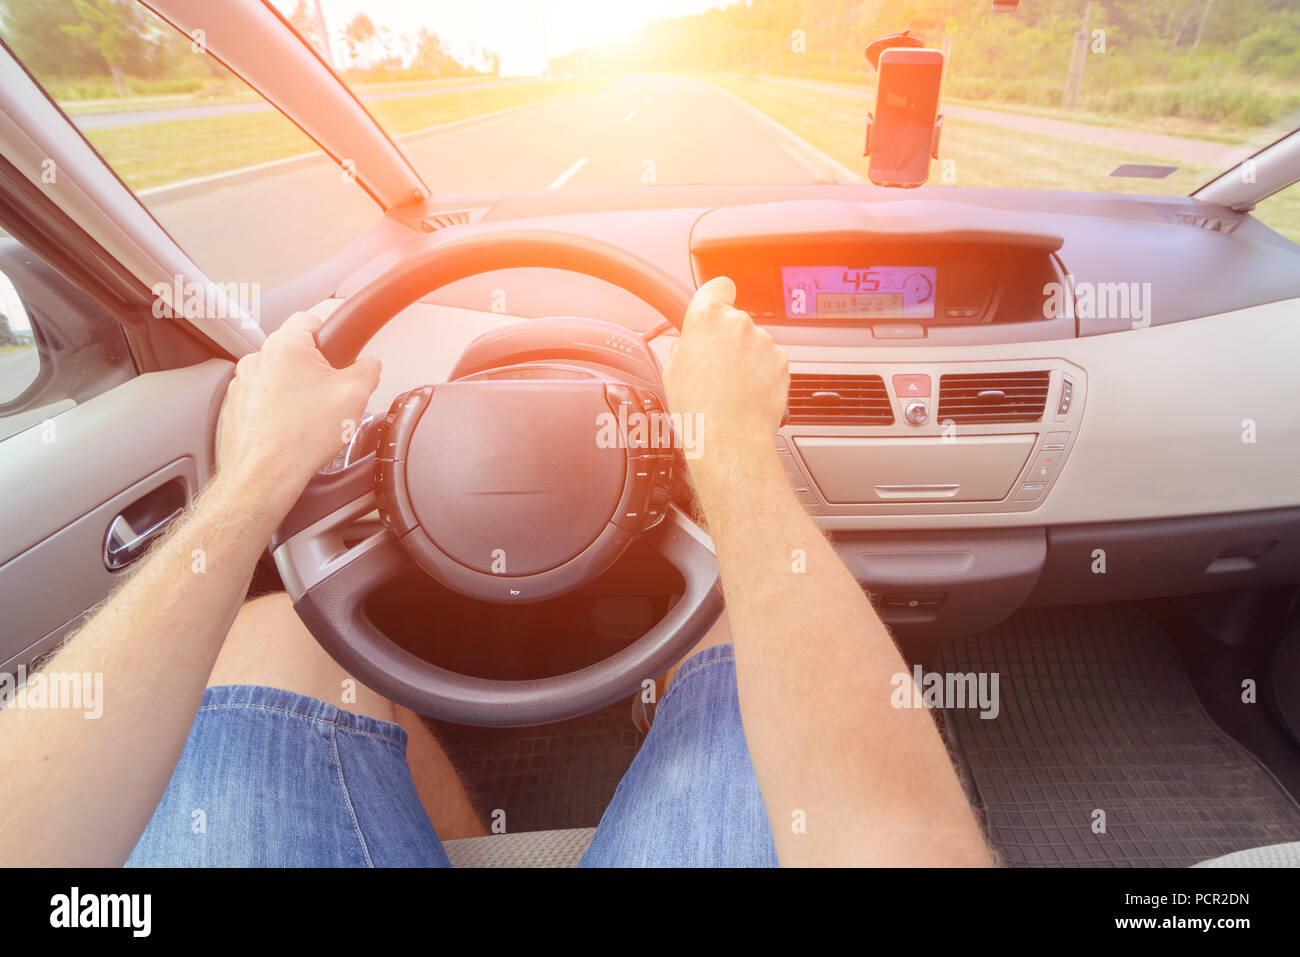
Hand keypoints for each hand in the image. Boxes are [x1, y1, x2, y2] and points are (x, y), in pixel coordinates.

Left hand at [216, 311, 380, 509]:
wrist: (265, 475)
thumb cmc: (300, 437)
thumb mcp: (354, 396)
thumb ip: (368, 370)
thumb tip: (369, 365)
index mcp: (285, 346)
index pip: (310, 319)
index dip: (330, 334)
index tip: (338, 352)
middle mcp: (258, 359)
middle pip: (295, 352)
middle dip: (315, 369)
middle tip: (330, 395)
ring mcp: (242, 384)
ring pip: (278, 377)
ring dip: (294, 390)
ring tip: (309, 418)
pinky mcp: (235, 407)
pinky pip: (263, 400)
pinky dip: (277, 410)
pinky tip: (291, 429)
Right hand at [663, 277, 787, 479]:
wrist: (728, 438)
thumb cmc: (698, 410)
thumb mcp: (672, 371)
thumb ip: (685, 346)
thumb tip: (690, 345)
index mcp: (706, 318)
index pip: (719, 286)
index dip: (718, 296)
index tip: (717, 305)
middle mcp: (739, 323)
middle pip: (735, 319)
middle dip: (728, 338)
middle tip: (715, 366)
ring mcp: (764, 342)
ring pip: (754, 342)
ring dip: (747, 357)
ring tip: (732, 386)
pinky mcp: (782, 361)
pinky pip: (770, 361)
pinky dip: (762, 373)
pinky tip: (747, 393)